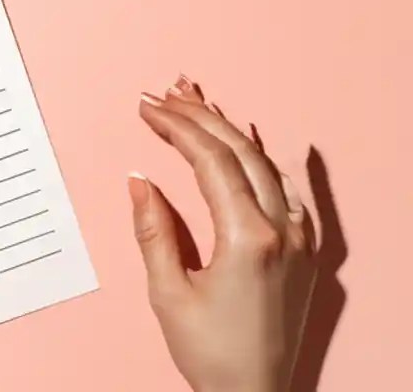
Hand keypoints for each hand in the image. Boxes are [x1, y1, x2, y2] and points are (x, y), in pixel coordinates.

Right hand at [133, 76, 316, 391]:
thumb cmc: (210, 352)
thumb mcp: (168, 292)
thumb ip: (154, 231)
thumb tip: (141, 180)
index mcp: (248, 237)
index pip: (211, 161)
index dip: (178, 128)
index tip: (149, 107)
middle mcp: (282, 231)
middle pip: (240, 153)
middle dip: (200, 117)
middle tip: (167, 93)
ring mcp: (300, 240)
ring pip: (268, 165)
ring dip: (231, 132)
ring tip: (200, 104)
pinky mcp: (305, 253)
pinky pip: (295, 192)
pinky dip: (275, 161)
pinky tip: (269, 142)